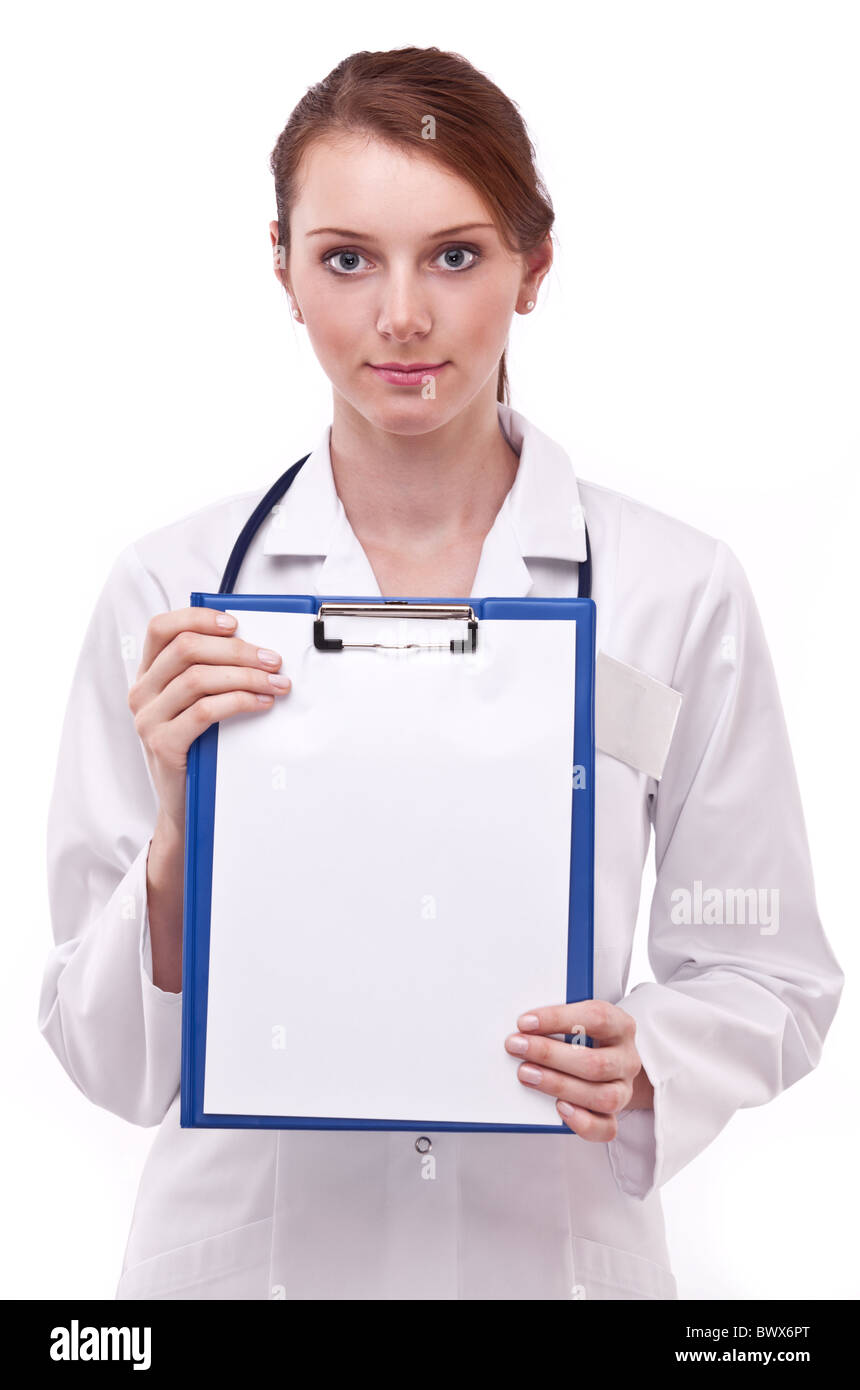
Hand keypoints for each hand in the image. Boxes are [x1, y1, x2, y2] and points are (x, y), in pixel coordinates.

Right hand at [128, 606, 291, 833]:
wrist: (183, 805)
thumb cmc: (196, 748)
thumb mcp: (194, 705)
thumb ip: (207, 674)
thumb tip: (253, 646)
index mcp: (148, 675)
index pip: (161, 628)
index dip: (198, 618)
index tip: (234, 623)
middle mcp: (142, 692)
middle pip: (187, 649)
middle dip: (237, 649)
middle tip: (272, 660)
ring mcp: (148, 718)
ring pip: (199, 677)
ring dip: (245, 676)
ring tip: (275, 683)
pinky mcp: (163, 744)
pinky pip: (206, 711)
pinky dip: (239, 701)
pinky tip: (261, 703)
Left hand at [504, 999, 652, 1139]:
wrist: (608, 1063)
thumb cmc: (587, 1037)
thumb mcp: (578, 1019)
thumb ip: (557, 1023)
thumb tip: (523, 1029)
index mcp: (620, 1026)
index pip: (596, 1018)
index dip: (559, 1019)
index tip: (525, 1022)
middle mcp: (626, 1059)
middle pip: (595, 1062)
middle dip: (550, 1055)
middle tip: (517, 1047)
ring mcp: (623, 1089)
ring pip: (602, 1097)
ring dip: (559, 1086)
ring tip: (526, 1074)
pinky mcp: (614, 1116)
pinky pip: (605, 1128)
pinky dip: (582, 1122)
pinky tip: (558, 1108)